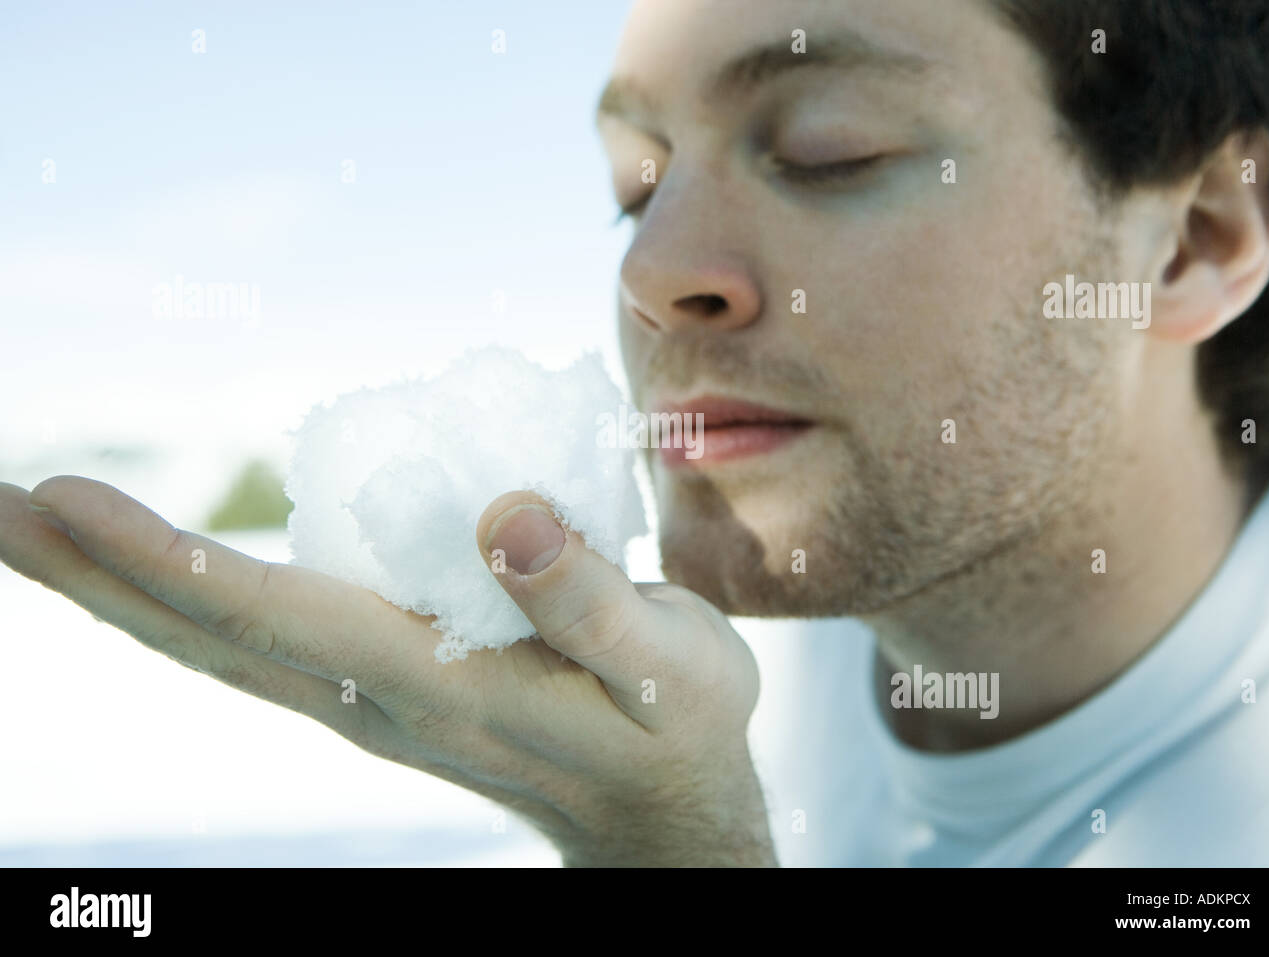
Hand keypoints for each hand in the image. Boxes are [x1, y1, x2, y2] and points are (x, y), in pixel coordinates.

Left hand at [0, 476, 775, 865]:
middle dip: (93, 574)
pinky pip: (263, 636)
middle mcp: (374, 696)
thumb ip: (590, 599)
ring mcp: (368, 695)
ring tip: (40, 526)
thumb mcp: (669, 667)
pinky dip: (192, 595)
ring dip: (123, 586)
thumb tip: (505, 515)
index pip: (274, 620)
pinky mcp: (383, 680)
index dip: (168, 562)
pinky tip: (162, 568)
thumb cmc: (674, 729)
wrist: (660, 810)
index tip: (61, 498)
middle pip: (208, 638)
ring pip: (222, 643)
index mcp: (436, 686)